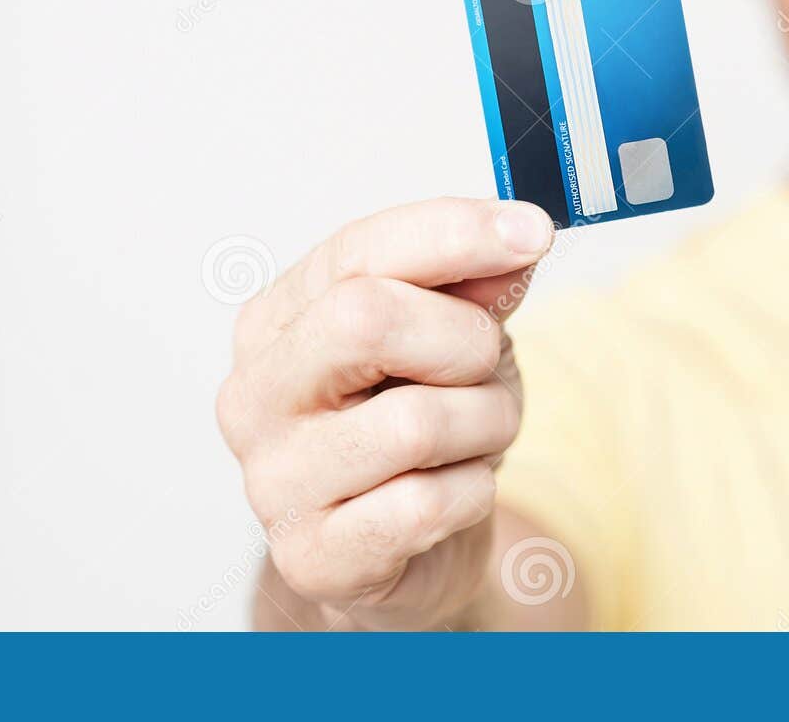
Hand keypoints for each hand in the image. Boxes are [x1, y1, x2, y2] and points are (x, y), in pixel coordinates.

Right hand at [215, 197, 553, 629]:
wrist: (397, 555)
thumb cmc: (414, 431)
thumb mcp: (448, 340)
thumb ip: (473, 287)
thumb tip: (516, 239)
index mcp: (275, 321)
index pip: (358, 251)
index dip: (454, 234)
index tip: (533, 231)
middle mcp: (255, 394)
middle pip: (366, 320)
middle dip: (463, 340)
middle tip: (486, 365)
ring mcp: (271, 480)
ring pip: (414, 421)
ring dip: (485, 423)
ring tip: (479, 435)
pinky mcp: (310, 557)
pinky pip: (425, 505)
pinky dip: (470, 493)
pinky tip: (455, 493)